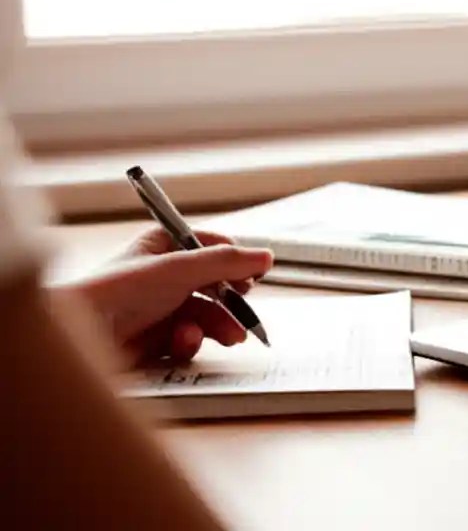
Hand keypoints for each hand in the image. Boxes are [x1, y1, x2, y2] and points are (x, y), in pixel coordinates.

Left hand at [59, 227, 273, 364]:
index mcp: (165, 246)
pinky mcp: (158, 337)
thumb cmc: (117, 292)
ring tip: (227, 337)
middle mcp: (164, 275)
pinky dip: (191, 342)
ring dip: (217, 326)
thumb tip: (266, 256)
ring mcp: (162, 307)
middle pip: (216, 286)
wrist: (80, 336)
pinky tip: (181, 342)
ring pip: (208, 315)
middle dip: (231, 302)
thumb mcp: (180, 268)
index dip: (235, 263)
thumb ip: (227, 262)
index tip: (253, 277)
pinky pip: (191, 338)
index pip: (214, 248)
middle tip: (245, 315)